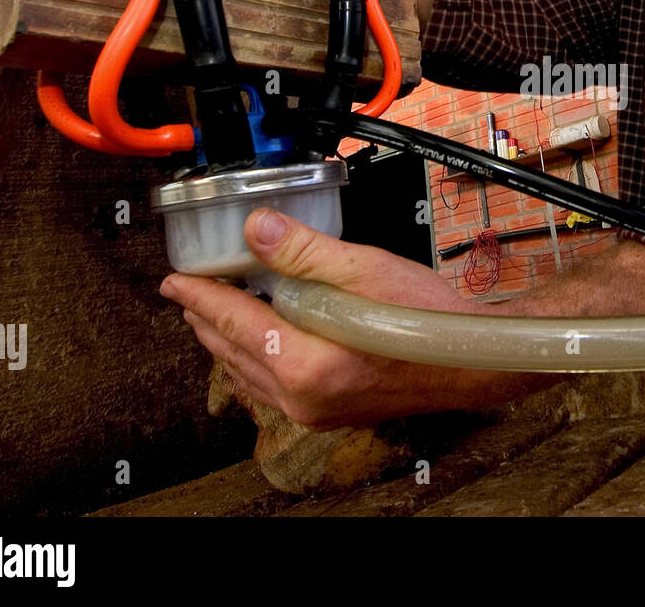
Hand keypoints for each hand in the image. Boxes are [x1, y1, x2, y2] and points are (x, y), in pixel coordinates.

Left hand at [159, 207, 486, 428]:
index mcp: (306, 364)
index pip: (233, 323)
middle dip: (205, 318)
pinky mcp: (327, 413)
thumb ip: (303, 251)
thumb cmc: (427, 318)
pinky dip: (255, 358)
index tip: (175, 281)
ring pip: (249, 373)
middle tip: (187, 290)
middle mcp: (302, 397)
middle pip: (232, 352)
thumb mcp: (364, 269)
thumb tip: (256, 229)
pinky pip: (272, 386)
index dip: (199, 297)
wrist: (469, 359)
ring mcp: (314, 411)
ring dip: (226, 340)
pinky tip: (259, 340)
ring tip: (213, 312)